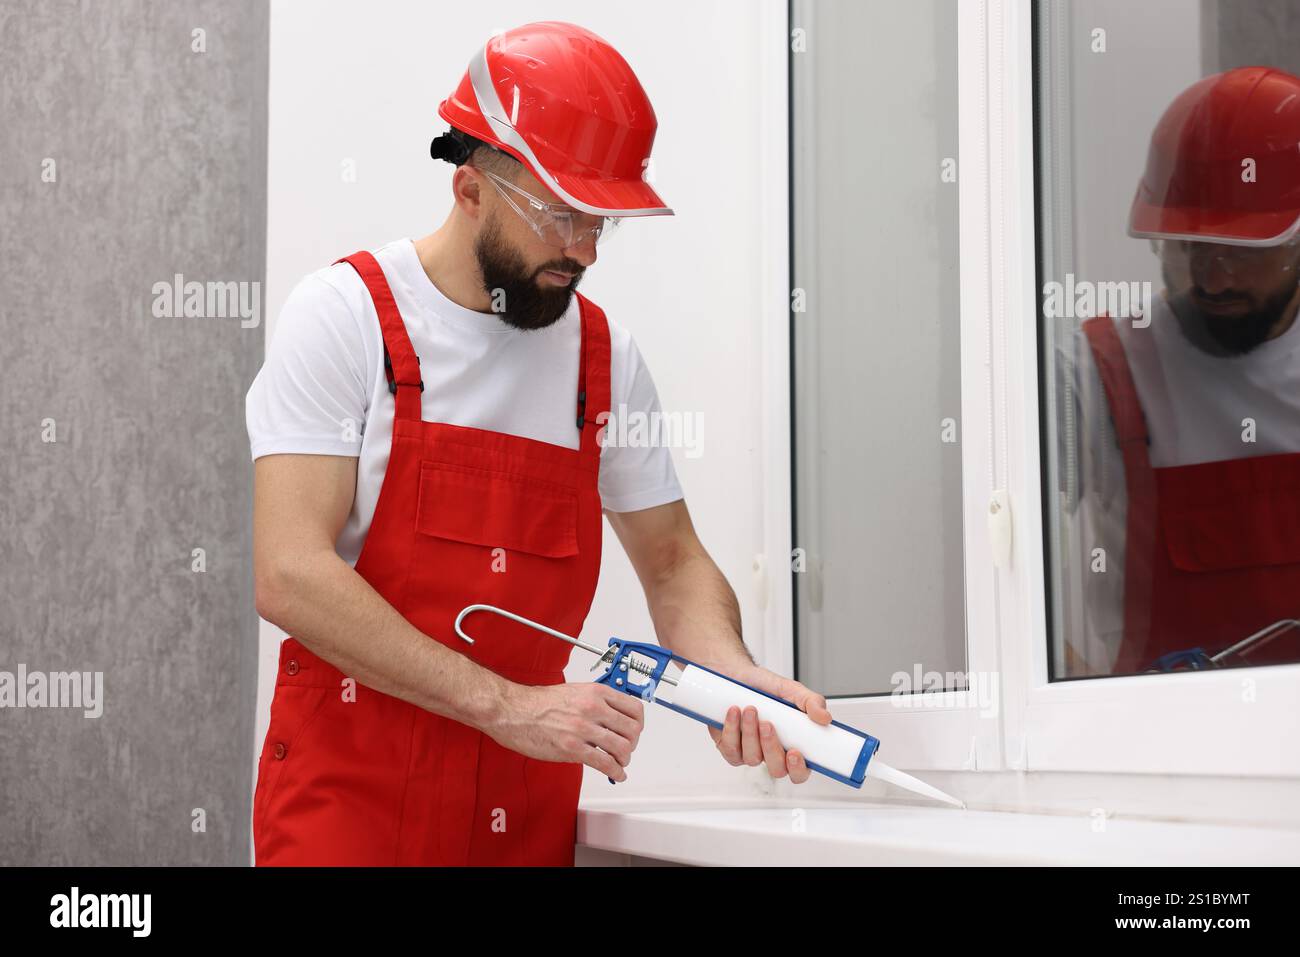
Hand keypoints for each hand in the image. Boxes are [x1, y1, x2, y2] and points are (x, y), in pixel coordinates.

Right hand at [487, 682, 643, 781]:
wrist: (513, 710)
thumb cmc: (538, 702)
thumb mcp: (574, 691)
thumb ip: (595, 702)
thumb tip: (612, 717)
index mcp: (595, 692)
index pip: (634, 708)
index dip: (639, 723)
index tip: (635, 730)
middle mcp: (593, 708)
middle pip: (632, 730)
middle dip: (633, 743)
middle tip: (627, 749)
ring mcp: (583, 729)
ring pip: (621, 748)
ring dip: (625, 759)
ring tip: (620, 763)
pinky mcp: (572, 748)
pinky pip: (605, 763)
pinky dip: (615, 772)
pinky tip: (615, 774)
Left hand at [705, 663, 831, 783]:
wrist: (735, 675)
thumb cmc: (763, 686)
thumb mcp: (791, 690)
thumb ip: (811, 702)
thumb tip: (825, 718)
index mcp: (792, 744)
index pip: (800, 771)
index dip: (798, 769)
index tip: (794, 752)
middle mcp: (771, 752)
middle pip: (776, 770)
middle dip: (771, 747)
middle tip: (767, 724)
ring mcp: (750, 752)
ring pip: (752, 758)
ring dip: (750, 733)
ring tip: (751, 709)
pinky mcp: (729, 747)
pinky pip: (731, 750)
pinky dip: (732, 729)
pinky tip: (734, 712)